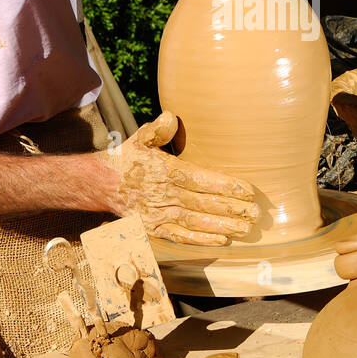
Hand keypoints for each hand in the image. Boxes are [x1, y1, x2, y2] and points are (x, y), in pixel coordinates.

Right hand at [101, 112, 260, 245]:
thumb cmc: (128, 159)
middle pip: (204, 203)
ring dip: (223, 226)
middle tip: (256, 213)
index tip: (247, 191)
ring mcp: (159, 214)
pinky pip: (181, 237)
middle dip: (232, 209)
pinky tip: (222, 240)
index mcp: (166, 171)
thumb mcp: (140, 139)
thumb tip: (171, 117)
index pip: (202, 180)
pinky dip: (202, 240)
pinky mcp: (154, 229)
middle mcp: (164, 194)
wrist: (100, 184)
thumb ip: (157, 130)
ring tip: (246, 229)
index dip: (225, 186)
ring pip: (196, 222)